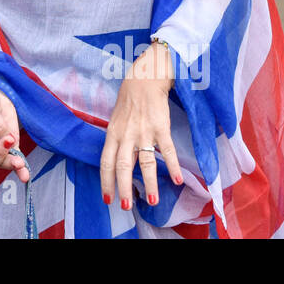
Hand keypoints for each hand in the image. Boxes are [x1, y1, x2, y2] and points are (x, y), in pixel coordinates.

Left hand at [100, 42, 182, 210]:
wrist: (145, 77)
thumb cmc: (129, 99)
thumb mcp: (115, 118)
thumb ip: (115, 139)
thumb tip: (114, 160)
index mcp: (113, 133)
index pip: (106, 162)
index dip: (106, 181)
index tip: (107, 197)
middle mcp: (126, 134)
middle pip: (123, 166)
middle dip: (124, 188)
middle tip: (126, 206)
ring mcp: (144, 131)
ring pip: (146, 162)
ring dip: (149, 183)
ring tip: (152, 201)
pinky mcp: (161, 127)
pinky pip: (167, 150)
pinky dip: (172, 166)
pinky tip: (177, 180)